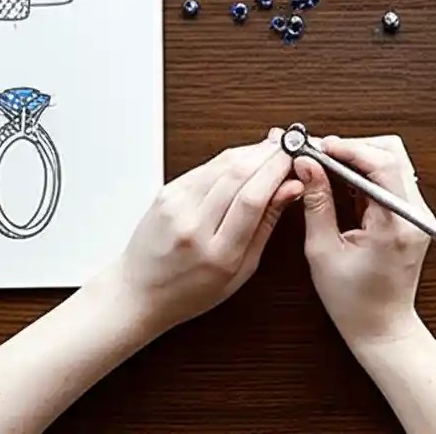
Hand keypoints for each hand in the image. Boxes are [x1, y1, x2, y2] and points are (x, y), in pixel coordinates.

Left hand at [105, 130, 303, 333]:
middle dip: (268, 154)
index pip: (252, 199)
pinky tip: (243, 158)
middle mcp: (193, 226)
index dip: (277, 171)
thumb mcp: (241, 271)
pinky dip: (228, 159)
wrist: (140, 290)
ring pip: (220, 164)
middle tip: (288, 145)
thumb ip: (266, 226)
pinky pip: (204, 167)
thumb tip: (290, 188)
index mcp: (218, 254)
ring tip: (271, 148)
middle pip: (237, 175)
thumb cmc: (191, 290)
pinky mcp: (166, 192)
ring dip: (250, 151)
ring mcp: (175, 206)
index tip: (295, 158)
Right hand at [295, 135, 430, 347]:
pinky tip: (342, 183)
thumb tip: (306, 166)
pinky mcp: (412, 216)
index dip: (348, 148)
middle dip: (353, 148)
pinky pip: (391, 179)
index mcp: (396, 224)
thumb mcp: (322, 251)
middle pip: (391, 153)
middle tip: (321, 154)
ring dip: (359, 158)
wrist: (382, 328)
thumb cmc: (353, 302)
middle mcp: (414, 215)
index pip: (381, 164)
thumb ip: (316, 203)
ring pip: (392, 161)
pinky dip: (366, 173)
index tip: (320, 147)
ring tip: (327, 167)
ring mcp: (418, 215)